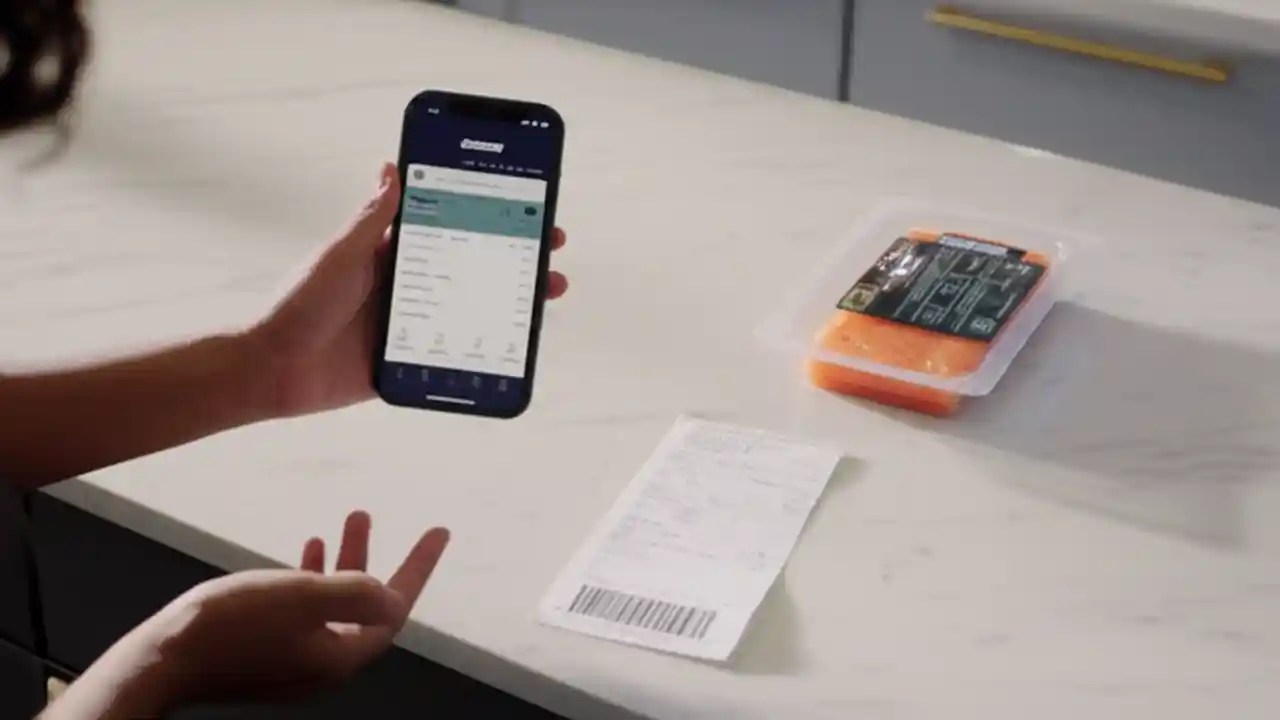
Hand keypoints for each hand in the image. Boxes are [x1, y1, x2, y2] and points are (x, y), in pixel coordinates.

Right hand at [148, 513, 447, 708]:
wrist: (163, 659)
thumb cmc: (234, 625)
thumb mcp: (306, 598)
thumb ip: (357, 592)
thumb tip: (392, 595)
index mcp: (342, 655)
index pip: (395, 609)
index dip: (419, 566)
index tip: (438, 531)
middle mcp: (324, 664)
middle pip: (367, 606)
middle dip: (375, 557)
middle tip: (374, 517)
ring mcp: (294, 661)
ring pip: (334, 604)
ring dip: (344, 560)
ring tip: (345, 521)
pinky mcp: (266, 653)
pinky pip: (305, 611)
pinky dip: (312, 578)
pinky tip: (308, 550)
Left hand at [252, 163, 568, 416]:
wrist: (274, 370)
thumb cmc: (299, 303)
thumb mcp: (340, 253)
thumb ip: (372, 218)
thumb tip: (392, 168)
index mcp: (391, 253)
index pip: (450, 226)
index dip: (488, 215)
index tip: (523, 204)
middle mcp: (406, 286)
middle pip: (472, 266)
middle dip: (514, 257)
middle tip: (550, 249)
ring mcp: (410, 325)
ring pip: (473, 308)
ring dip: (512, 301)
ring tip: (547, 294)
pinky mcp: (408, 361)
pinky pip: (455, 353)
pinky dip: (487, 348)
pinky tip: (516, 344)